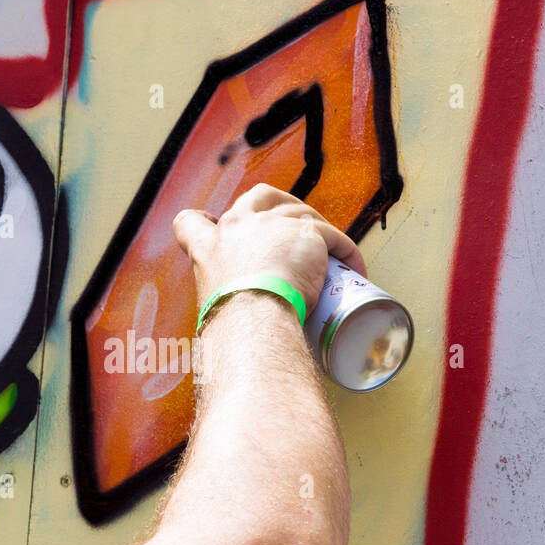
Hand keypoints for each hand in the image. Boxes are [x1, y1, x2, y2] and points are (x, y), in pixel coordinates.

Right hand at [172, 183, 366, 317]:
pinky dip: (346, 251)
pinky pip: (334, 237)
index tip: (212, 223)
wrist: (252, 319)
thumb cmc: (232, 325)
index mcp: (208, 247)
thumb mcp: (214, 313)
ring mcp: (273, 225)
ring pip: (303, 213)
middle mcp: (238, 226)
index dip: (203, 221)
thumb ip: (222, 315)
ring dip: (320, 231)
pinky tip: (354, 266)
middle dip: (280, 202)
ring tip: (333, 256)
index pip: (191, 223)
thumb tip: (226, 348)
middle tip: (297, 225)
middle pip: (260, 196)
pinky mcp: (307, 234)